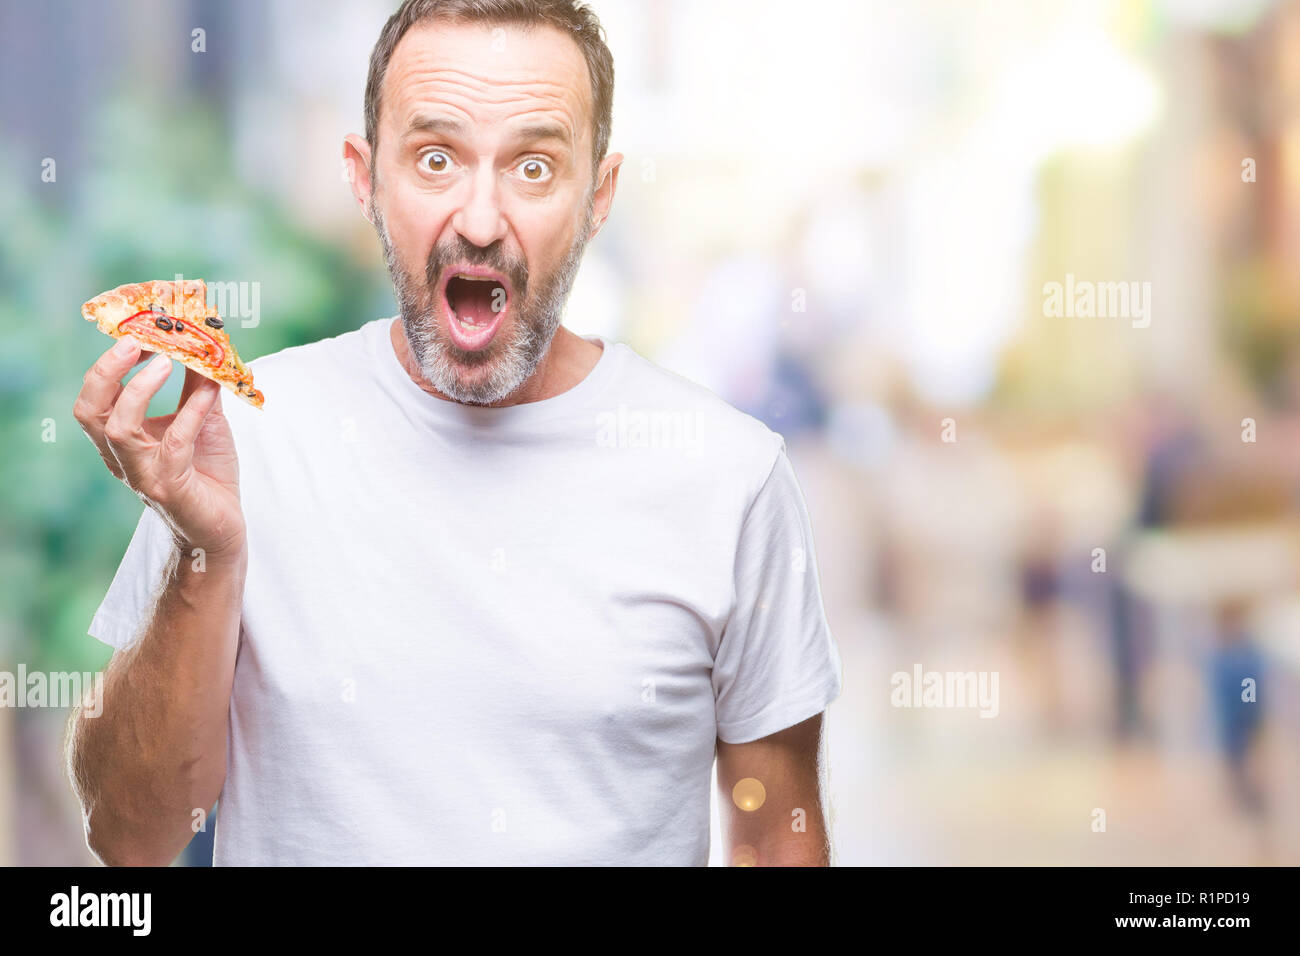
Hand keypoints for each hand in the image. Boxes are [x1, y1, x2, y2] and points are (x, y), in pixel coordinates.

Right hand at [74, 336, 245, 560]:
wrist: (220, 529)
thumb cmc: (206, 473)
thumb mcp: (202, 420)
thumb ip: (197, 386)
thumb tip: (203, 343)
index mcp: (119, 438)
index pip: (96, 396)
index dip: (110, 362)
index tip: (137, 333)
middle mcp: (120, 457)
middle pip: (89, 411)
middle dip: (107, 373)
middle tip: (135, 342)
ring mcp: (142, 474)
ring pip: (118, 430)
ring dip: (141, 391)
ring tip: (167, 361)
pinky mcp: (169, 489)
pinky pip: (174, 445)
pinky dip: (191, 413)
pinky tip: (210, 391)